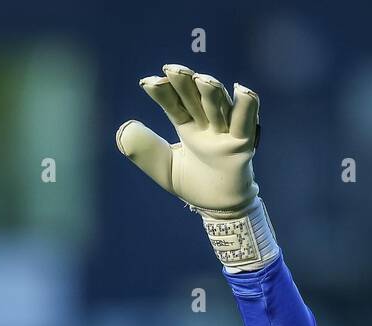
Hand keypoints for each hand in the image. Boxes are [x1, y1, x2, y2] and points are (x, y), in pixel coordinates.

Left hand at [116, 64, 277, 270]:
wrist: (219, 209)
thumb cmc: (193, 183)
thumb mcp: (163, 168)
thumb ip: (145, 149)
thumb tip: (124, 128)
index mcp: (187, 126)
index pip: (174, 104)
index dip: (163, 93)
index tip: (147, 82)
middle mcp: (206, 124)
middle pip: (195, 98)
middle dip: (184, 83)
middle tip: (171, 69)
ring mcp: (224, 132)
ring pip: (218, 106)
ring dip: (210, 91)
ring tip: (200, 79)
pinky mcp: (242, 144)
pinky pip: (245, 122)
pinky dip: (246, 105)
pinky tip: (241, 90)